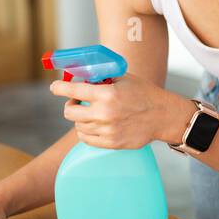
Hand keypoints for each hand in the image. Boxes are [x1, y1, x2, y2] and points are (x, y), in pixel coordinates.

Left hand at [49, 72, 187, 148]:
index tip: (54, 87)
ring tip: (92, 112)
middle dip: (70, 104)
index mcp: (107, 94)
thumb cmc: (144, 93)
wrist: (163, 116)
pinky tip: (95, 124)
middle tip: (77, 101)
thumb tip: (80, 75)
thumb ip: (101, 77)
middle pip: (69, 112)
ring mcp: (107, 130)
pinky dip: (86, 131)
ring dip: (81, 118)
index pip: (73, 90)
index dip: (59, 87)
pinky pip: (86, 139)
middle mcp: (105, 113)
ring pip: (78, 125)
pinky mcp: (111, 143)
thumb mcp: (123, 78)